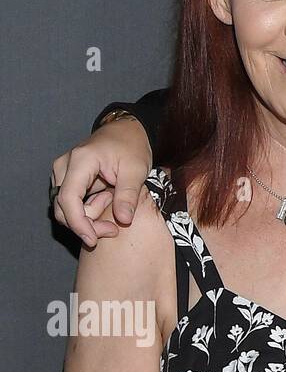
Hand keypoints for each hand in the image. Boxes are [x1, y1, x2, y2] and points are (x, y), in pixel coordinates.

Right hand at [50, 115, 152, 247]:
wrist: (126, 132)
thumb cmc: (131, 147)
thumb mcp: (136, 170)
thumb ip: (128, 195)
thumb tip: (123, 220)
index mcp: (80, 161)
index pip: (68, 199)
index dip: (78, 223)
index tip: (93, 240)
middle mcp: (64, 167)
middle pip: (63, 208)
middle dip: (87, 224)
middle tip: (114, 227)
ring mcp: (64, 173)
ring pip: (66, 209)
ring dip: (89, 217)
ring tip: (113, 200)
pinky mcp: (68, 180)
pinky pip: (72, 204)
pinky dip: (89, 210)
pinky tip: (106, 198)